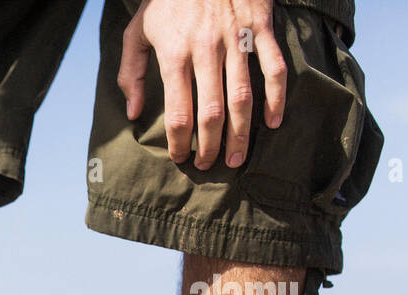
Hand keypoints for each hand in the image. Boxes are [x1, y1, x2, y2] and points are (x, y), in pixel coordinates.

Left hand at [117, 0, 286, 169]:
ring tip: (237, 159)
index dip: (180, 141)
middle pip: (212, 111)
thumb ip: (131, 74)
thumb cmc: (166, 0)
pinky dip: (276, 98)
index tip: (181, 158)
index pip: (178, 111)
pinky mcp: (261, 27)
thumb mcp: (137, 32)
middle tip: (210, 166)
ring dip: (241, 133)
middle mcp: (207, 49)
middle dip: (211, 146)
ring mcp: (237, 39)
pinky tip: (272, 122)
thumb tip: (133, 113)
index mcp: (174, 53)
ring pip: (243, 97)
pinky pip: (274, 68)